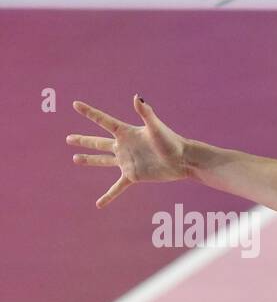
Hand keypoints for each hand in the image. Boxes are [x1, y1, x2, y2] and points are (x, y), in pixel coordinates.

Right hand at [67, 95, 187, 206]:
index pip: (103, 120)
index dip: (90, 113)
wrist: (183, 161)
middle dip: (83, 141)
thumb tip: (137, 97)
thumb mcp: (156, 127)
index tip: (75, 104)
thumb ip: (145, 112)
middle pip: (98, 142)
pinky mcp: (133, 175)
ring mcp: (127, 161)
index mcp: (126, 132)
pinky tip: (99, 204)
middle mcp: (123, 146)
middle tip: (68, 139)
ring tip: (75, 159)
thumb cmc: (171, 142)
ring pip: (103, 161)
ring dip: (89, 160)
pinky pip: (117, 187)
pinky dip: (109, 195)